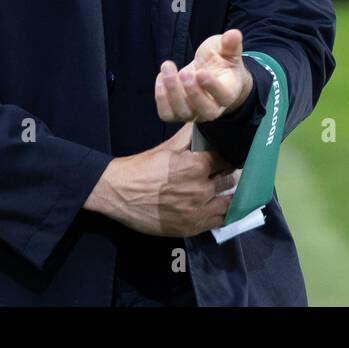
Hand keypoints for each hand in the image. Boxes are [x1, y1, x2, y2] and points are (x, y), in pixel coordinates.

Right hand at [84, 123, 238, 236]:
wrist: (119, 193)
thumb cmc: (143, 167)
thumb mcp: (168, 147)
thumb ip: (190, 135)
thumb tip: (204, 120)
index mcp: (197, 166)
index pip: (226, 159)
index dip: (227, 156)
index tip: (227, 156)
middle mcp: (202, 190)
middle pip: (229, 180)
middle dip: (228, 174)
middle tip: (226, 172)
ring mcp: (198, 212)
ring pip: (228, 202)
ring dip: (228, 195)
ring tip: (224, 190)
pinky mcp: (192, 228)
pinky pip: (218, 221)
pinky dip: (222, 213)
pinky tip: (220, 207)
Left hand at [154, 28, 252, 122]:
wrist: (208, 74)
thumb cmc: (220, 61)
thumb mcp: (227, 50)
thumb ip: (231, 44)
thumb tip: (234, 34)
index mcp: (229, 92)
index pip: (224, 96)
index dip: (212, 87)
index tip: (201, 72)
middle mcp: (213, 108)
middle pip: (205, 111)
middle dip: (192, 93)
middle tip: (185, 73)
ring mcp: (194, 113)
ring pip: (183, 113)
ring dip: (172, 91)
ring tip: (168, 67)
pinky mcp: (177, 113)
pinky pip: (167, 114)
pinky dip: (161, 97)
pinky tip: (161, 77)